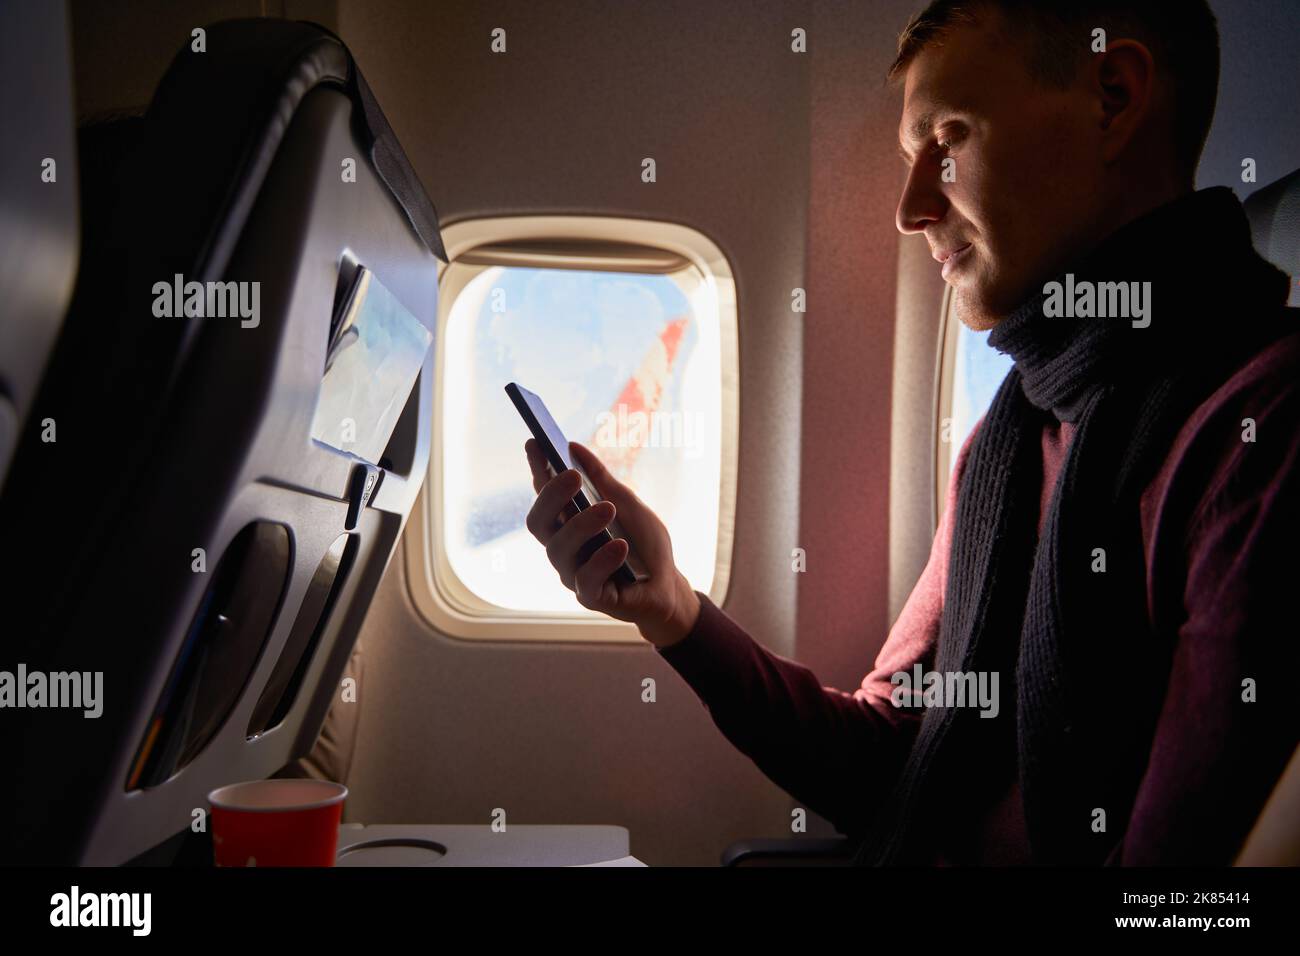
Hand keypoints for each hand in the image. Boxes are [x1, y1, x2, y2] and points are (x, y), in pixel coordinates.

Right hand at [523, 438, 699, 647]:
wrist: (669, 584)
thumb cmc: (645, 544)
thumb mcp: (628, 504)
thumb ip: (601, 480)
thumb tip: (573, 447)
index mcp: (568, 523)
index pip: (544, 495)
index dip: (536, 470)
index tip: (534, 443)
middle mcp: (563, 547)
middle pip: (539, 522)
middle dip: (551, 496)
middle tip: (571, 475)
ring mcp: (573, 573)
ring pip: (559, 550)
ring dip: (582, 526)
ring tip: (607, 509)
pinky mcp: (591, 597)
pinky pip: (586, 579)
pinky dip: (602, 560)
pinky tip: (620, 545)